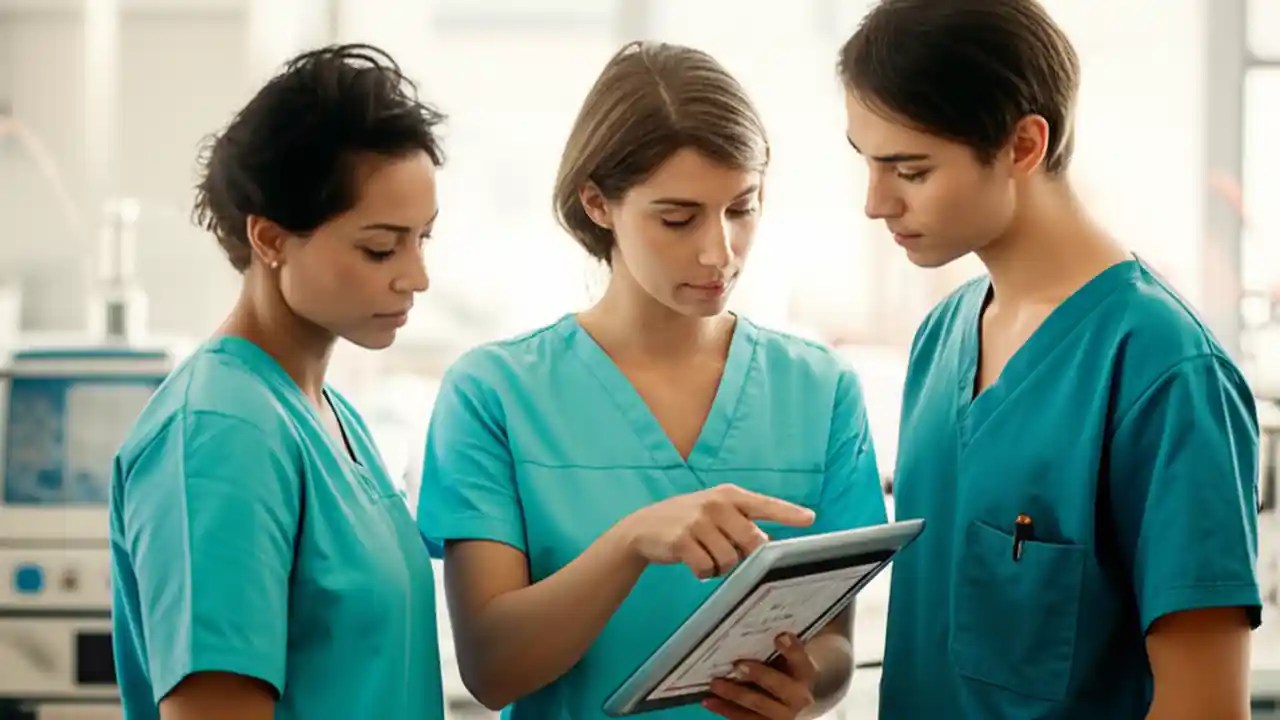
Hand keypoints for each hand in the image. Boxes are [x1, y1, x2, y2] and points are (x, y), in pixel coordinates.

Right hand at [613, 484, 813, 578]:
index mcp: (729, 495)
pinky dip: (703, 573)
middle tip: (727, 552)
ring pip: (729, 560)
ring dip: (721, 567)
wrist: (643, 527)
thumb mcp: (715, 511)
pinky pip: (707, 569)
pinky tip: (693, 562)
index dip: (788, 513)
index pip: (764, 504)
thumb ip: (742, 522)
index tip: (810, 518)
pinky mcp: (681, 540)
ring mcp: (697, 521)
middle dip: (745, 556)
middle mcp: (716, 504)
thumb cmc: (689, 521)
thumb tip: (767, 544)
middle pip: (752, 542)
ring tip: (706, 556)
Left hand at [704, 633, 816, 719]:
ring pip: (758, 705)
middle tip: (738, 665)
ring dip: (735, 694)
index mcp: (804, 676)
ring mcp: (783, 716)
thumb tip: (754, 631)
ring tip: (715, 683)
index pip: (801, 662)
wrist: (797, 711)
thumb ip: (778, 652)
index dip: (793, 651)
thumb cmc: (787, 678)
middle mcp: (798, 698)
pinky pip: (745, 719)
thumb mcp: (789, 666)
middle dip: (760, 675)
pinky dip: (725, 710)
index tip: (780, 636)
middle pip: (780, 686)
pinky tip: (709, 701)